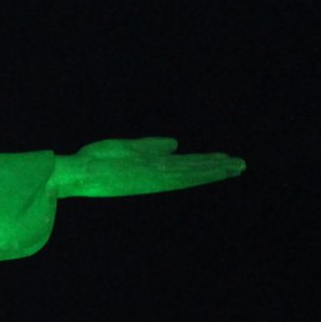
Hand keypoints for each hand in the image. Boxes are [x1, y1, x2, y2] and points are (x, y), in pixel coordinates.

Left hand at [52, 137, 245, 198]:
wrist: (79, 172)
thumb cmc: (95, 162)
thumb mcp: (126, 148)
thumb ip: (150, 146)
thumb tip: (175, 144)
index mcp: (150, 169)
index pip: (183, 166)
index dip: (204, 163)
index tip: (223, 159)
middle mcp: (157, 175)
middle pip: (193, 171)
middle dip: (216, 168)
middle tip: (242, 166)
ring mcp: (156, 177)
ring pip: (193, 173)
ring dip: (216, 169)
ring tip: (238, 166)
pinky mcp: (153, 177)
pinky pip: (182, 174)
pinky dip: (201, 172)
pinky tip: (216, 168)